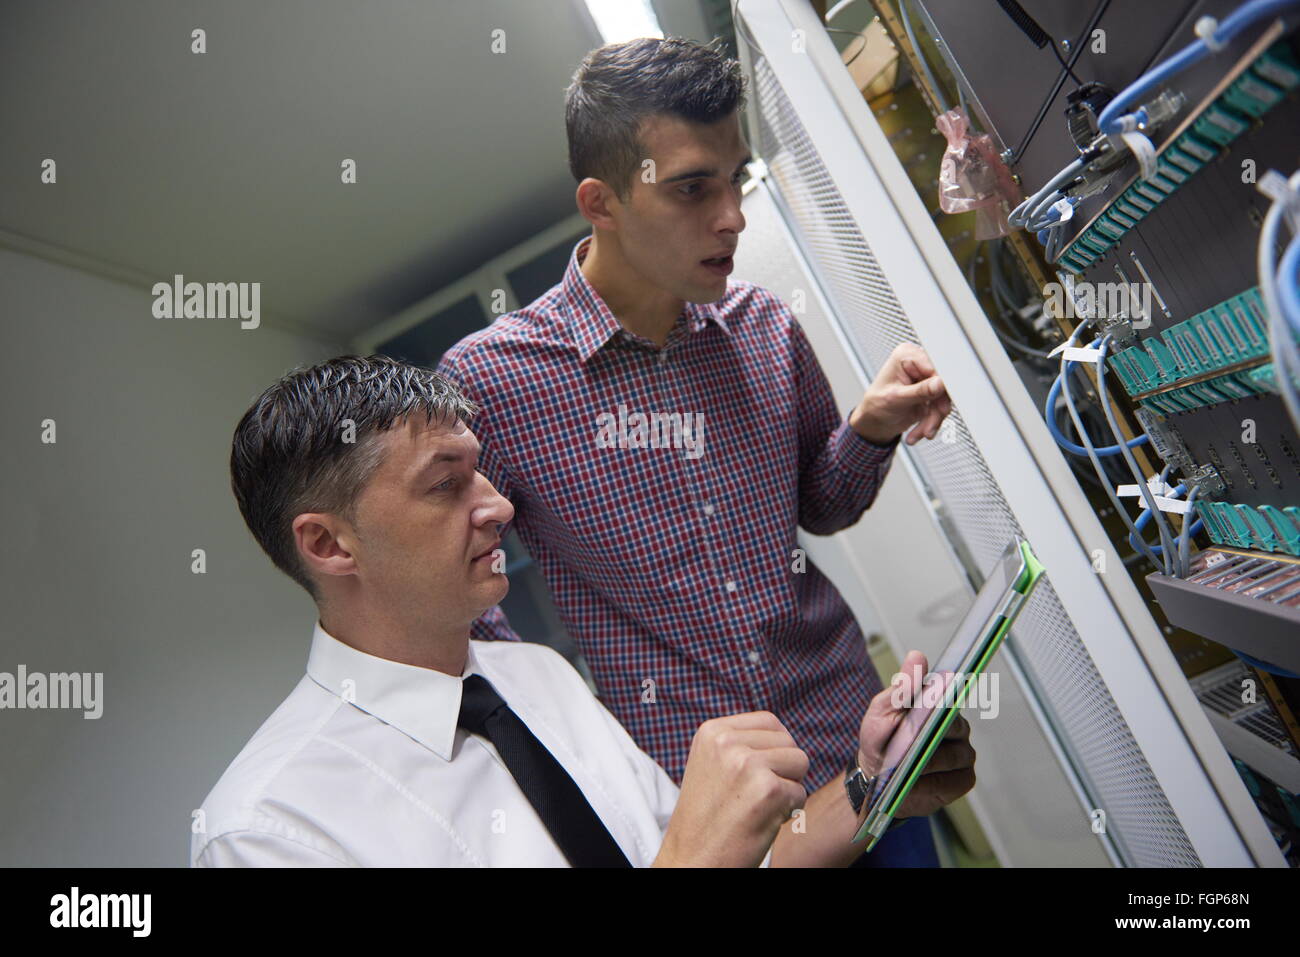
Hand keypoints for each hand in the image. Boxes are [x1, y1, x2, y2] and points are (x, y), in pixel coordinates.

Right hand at [655, 712, 808, 866]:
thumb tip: (783, 735)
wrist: (693, 860)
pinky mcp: (768, 790)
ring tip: (759, 806)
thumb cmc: (707, 818)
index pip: (769, 721)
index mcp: (712, 731)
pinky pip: (801, 793)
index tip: (754, 776)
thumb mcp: (712, 764)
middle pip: (788, 740)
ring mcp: (747, 764)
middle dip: (784, 769)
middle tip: (756, 796)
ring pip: (800, 762)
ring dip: (789, 787)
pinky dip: (789, 812)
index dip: (774, 749)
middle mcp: (727, 742)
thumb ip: (740, 743)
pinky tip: (762, 822)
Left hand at [849, 343, 951, 445]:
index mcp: (906, 356)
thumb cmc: (875, 406)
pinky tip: (922, 431)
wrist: (874, 423)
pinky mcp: (930, 393)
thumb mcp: (896, 398)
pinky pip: (941, 406)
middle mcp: (917, 364)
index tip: (942, 401)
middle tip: (929, 426)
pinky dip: (933, 421)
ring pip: (943, 398)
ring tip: (923, 432)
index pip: (933, 367)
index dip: (940, 386)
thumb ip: (919, 391)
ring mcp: (925, 379)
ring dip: (934, 418)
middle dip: (936, 409)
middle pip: (941, 384)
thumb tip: (940, 383)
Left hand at [856, 650, 976, 819]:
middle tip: (905, 743)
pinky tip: (914, 784)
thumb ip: (901, 687)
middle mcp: (957, 727)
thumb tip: (917, 656)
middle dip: (927, 735)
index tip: (935, 698)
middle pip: (952, 727)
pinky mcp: (963, 779)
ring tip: (903, 767)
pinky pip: (954, 780)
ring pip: (953, 755)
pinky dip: (931, 783)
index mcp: (940, 704)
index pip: (951, 692)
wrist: (877, 778)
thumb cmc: (881, 739)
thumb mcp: (882, 710)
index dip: (946, 693)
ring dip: (926, 762)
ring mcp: (963, 753)